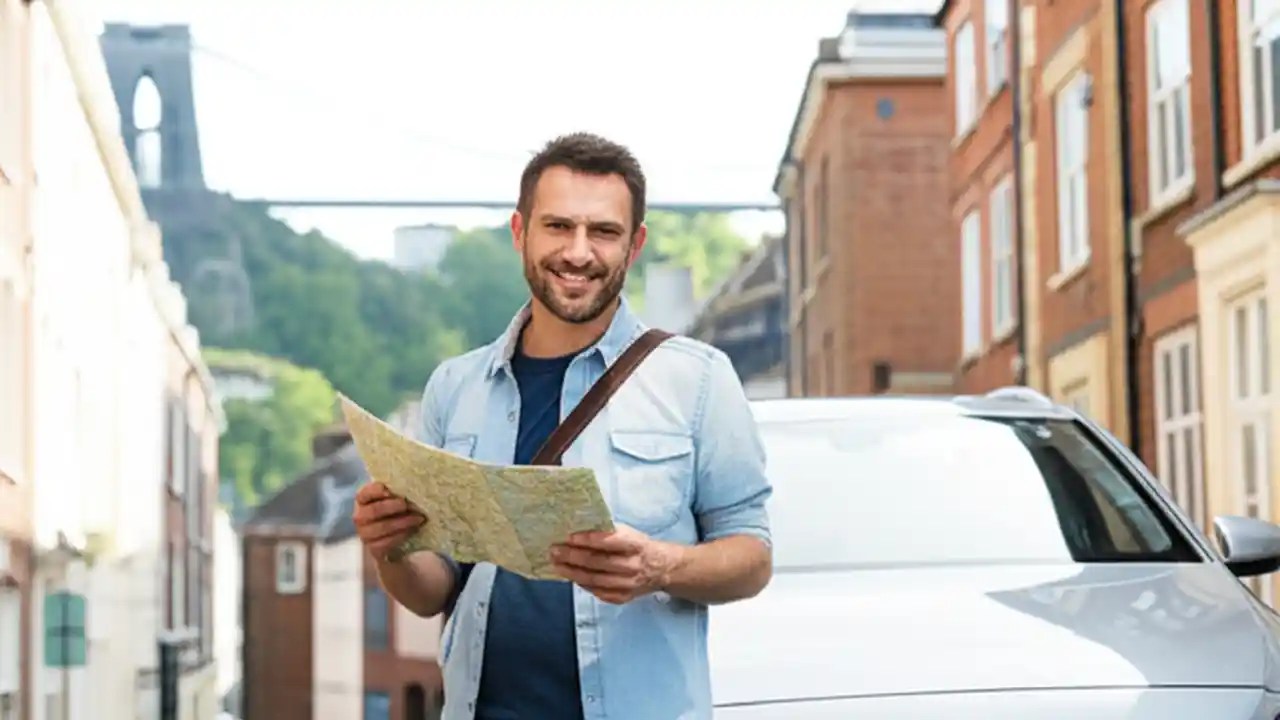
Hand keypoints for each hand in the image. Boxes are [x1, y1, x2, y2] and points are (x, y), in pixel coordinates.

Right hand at [353, 482, 424, 560]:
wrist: (391, 536)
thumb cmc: (393, 511)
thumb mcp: (392, 498)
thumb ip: (396, 491)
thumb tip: (412, 484)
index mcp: (362, 500)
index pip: (365, 493)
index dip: (376, 491)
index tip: (389, 491)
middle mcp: (360, 516)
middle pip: (374, 510)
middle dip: (393, 507)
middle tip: (408, 505)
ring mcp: (365, 534)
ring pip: (382, 527)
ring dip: (402, 522)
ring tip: (418, 518)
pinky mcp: (373, 548)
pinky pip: (386, 542)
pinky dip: (402, 535)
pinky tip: (413, 530)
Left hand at [549, 525, 681, 604]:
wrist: (661, 568)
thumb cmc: (639, 546)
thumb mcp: (630, 533)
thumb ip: (608, 532)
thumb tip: (578, 529)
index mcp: (636, 545)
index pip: (609, 541)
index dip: (588, 539)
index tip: (569, 537)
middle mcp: (632, 566)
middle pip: (598, 562)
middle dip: (572, 556)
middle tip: (554, 551)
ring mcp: (628, 585)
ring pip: (595, 580)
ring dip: (572, 572)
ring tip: (557, 565)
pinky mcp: (623, 597)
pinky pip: (598, 592)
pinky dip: (583, 584)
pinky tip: (572, 577)